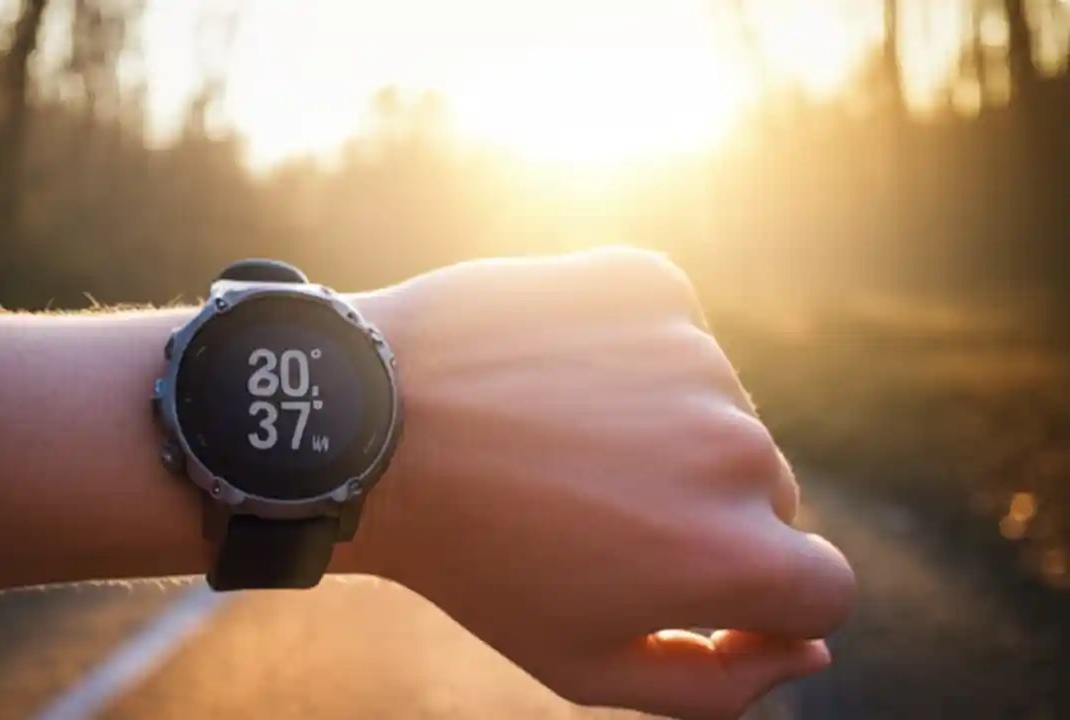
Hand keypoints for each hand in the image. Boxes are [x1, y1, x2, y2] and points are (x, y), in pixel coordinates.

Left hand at [354, 249, 855, 719]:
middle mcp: (735, 447)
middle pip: (767, 495)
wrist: (371, 431)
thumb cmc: (474, 561)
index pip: (822, 587)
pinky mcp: (651, 283)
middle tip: (595, 510)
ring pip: (716, 409)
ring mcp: (695, 353)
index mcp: (734, 554)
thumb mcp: (584, 665)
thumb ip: (718, 682)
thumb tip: (811, 646)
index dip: (764, 599)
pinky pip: (673, 334)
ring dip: (663, 430)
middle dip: (703, 513)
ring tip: (560, 440)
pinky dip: (633, 356)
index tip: (697, 587)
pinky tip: (558, 378)